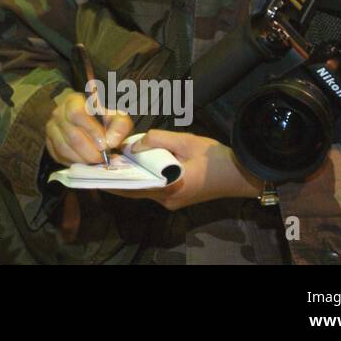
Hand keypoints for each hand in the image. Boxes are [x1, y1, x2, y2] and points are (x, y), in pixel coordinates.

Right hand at [44, 87, 133, 165]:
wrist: (85, 119)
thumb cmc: (102, 117)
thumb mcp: (116, 116)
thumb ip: (119, 126)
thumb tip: (111, 142)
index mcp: (73, 101)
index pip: (77, 114)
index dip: (91, 131)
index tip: (104, 144)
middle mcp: (58, 113)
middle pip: (71, 135)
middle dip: (89, 151)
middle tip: (102, 159)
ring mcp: (51, 128)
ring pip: (63, 147)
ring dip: (81, 159)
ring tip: (94, 162)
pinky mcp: (49, 142)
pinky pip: (58, 156)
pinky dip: (73, 162)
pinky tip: (84, 163)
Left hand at [105, 129, 265, 211]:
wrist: (243, 174)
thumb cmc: (215, 158)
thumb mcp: (186, 142)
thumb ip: (158, 140)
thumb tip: (133, 145)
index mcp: (168, 188)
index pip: (132, 187)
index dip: (113, 178)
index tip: (97, 169)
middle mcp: (167, 200)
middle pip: (135, 189)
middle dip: (119, 176)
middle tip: (101, 161)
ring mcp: (172, 201)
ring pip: (144, 188)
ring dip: (131, 175)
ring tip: (113, 159)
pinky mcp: (177, 197)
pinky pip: (154, 187)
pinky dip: (143, 176)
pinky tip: (135, 163)